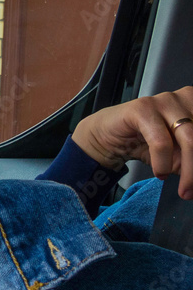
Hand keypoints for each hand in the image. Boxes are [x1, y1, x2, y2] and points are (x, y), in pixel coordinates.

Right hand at [72, 87, 192, 199]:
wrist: (106, 137)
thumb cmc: (145, 142)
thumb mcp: (180, 157)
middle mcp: (186, 97)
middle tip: (192, 191)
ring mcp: (165, 100)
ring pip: (189, 139)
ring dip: (189, 171)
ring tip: (183, 189)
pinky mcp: (142, 108)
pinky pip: (161, 141)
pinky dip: (163, 162)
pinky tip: (160, 172)